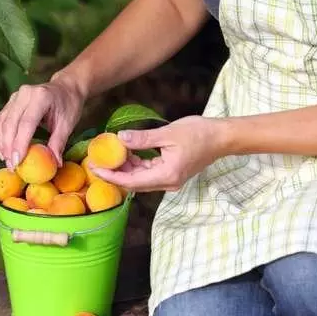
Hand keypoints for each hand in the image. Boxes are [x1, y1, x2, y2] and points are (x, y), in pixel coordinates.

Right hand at [0, 72, 85, 168]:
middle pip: (9, 123)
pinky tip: (2, 151)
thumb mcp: (67, 124)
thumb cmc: (68, 105)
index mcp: (41, 96)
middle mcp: (24, 94)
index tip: (17, 162)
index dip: (20, 143)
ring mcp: (13, 98)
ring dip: (0, 144)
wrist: (65, 87)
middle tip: (11, 166)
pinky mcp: (8, 103)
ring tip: (7, 160)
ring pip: (0, 123)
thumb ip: (58, 143)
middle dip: (8, 147)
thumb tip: (54, 164)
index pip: (26, 123)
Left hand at [91, 116, 229, 191]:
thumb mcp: (167, 133)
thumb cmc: (199, 133)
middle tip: (95, 160)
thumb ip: (142, 139)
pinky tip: (126, 153)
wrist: (222, 138)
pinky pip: (148, 173)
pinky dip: (136, 164)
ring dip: (124, 168)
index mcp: (166, 175)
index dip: (110, 176)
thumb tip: (120, 139)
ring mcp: (170, 180)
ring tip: (108, 154)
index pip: (131, 181)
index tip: (94, 168)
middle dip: (114, 173)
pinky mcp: (171, 174)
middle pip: (133, 183)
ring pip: (140, 178)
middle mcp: (167, 183)